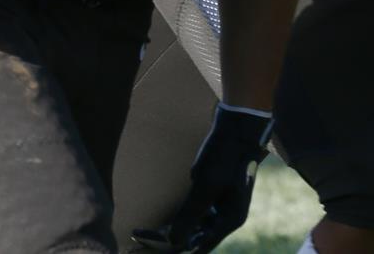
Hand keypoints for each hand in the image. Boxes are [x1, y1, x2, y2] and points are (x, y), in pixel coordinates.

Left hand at [131, 104, 272, 252]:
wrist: (234, 131)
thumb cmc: (223, 157)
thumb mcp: (205, 186)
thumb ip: (190, 215)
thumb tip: (173, 241)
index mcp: (231, 220)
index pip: (201, 246)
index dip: (176, 248)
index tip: (149, 247)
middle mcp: (226, 219)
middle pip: (196, 239)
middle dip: (169, 241)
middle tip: (139, 239)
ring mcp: (218, 209)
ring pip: (192, 229)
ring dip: (171, 232)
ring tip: (143, 235)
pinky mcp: (210, 199)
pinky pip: (192, 216)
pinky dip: (177, 220)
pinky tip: (158, 224)